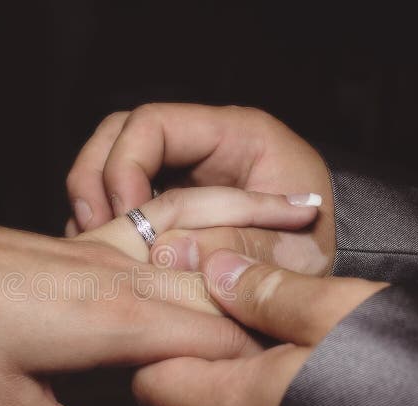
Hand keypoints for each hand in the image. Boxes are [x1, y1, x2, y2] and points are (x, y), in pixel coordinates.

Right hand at [66, 103, 334, 274]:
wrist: (324, 269)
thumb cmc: (319, 249)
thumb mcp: (290, 254)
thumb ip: (236, 250)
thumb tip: (165, 254)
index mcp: (234, 135)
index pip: (152, 123)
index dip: (125, 167)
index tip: (127, 220)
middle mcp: (200, 144)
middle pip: (119, 134)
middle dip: (97, 180)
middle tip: (97, 232)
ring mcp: (178, 169)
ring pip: (109, 161)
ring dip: (93, 201)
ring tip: (98, 247)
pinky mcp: (166, 198)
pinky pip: (118, 196)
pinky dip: (103, 222)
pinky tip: (109, 255)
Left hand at [132, 249, 386, 405]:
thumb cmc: (408, 377)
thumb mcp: (337, 312)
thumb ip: (265, 290)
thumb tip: (216, 267)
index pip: (150, 377)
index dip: (158, 339)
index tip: (178, 306)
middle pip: (172, 405)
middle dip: (181, 359)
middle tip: (209, 316)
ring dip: (208, 384)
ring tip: (242, 343)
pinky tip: (269, 377)